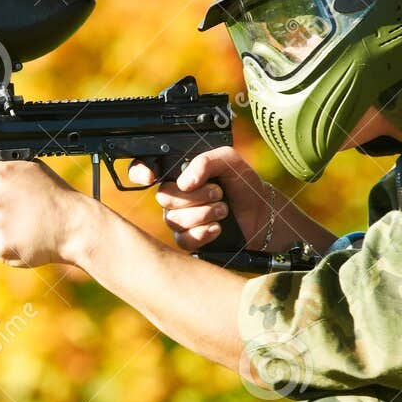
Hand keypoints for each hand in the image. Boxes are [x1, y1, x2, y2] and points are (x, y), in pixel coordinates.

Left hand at [0, 159, 96, 267]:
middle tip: (22, 211)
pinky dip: (5, 247)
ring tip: (28, 225)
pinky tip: (24, 240)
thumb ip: (5, 168)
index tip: (3, 192)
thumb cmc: (58, 197)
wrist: (74, 227)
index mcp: (0, 174)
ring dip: (2, 228)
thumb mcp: (34, 169)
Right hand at [127, 148, 271, 251]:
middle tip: (218, 192)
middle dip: (194, 196)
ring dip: (203, 213)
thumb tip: (183, 183)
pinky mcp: (188, 239)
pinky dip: (202, 232)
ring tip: (224, 209)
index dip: (139, 173)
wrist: (262, 213)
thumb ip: (206, 161)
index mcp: (178, 174)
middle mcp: (174, 197)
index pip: (144, 170)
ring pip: (173, 219)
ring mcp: (179, 219)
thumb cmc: (244, 184)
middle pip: (163, 197)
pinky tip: (217, 227)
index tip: (151, 177)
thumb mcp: (229, 161)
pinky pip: (183, 239)